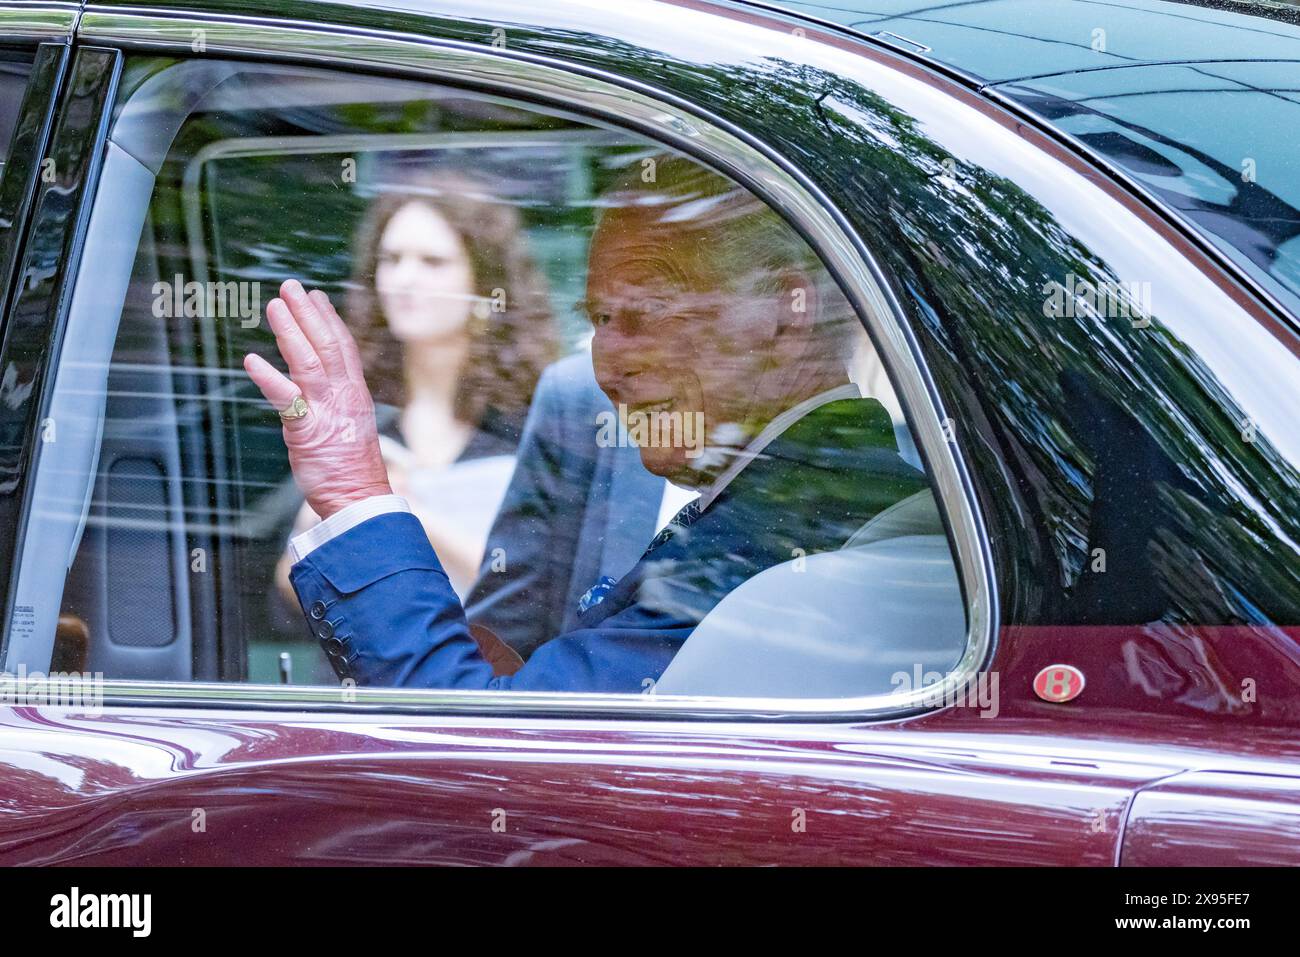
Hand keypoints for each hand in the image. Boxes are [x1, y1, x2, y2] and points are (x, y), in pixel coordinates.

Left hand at [244, 279, 391, 518]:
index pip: (344, 348)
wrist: (360, 499)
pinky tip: (251, 360)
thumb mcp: (350, 425)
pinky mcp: (308, 431)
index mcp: (354, 393)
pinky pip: (287, 400)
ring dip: (290, 332)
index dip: (330, 320)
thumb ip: (337, 400)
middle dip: (308, 313)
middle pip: (327, 346)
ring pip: (309, 362)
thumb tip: (325, 383)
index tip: (317, 296)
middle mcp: (344, 396)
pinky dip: (269, 378)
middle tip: (292, 286)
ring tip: (275, 307)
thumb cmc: (351, 467)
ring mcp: (327, 411)